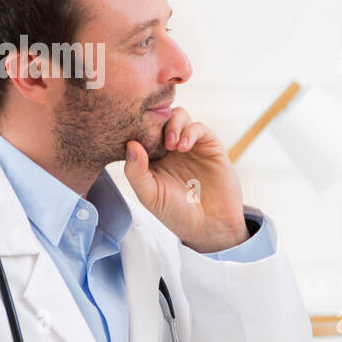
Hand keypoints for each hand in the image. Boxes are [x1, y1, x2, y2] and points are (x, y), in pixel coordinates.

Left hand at [124, 107, 248, 252]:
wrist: (210, 225)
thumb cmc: (177, 213)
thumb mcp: (149, 195)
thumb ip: (136, 171)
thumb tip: (131, 144)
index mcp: (152, 158)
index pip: (141, 132)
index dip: (136, 129)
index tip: (131, 134)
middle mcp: (170, 149)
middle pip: (159, 118)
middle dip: (154, 122)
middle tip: (154, 139)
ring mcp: (190, 146)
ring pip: (179, 116)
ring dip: (173, 124)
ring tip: (171, 144)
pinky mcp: (210, 146)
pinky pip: (198, 127)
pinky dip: (190, 131)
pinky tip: (184, 147)